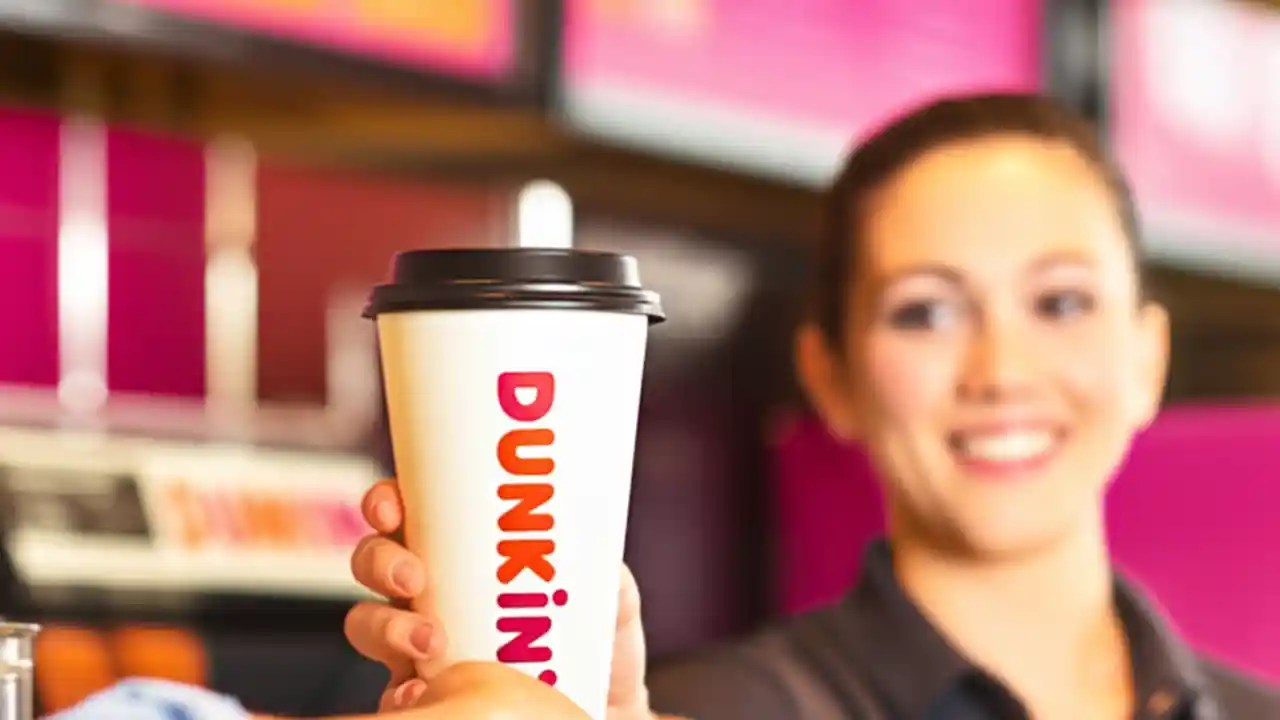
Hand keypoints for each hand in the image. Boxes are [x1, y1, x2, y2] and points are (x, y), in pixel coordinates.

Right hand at [345, 480, 654, 718]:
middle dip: (380, 560)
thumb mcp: (611, 605)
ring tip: (429, 642)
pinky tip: (420, 691)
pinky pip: (389, 692)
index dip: (387, 503)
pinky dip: (396, 691)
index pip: (410, 515)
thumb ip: (612, 581)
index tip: (394, 506)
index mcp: (464, 556)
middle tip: (413, 576)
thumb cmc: (599, 651)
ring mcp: (418, 649)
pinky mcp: (423, 699)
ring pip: (367, 623)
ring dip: (384, 626)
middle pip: (373, 562)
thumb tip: (607, 566)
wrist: (601, 717)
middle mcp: (430, 596)